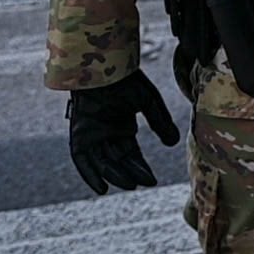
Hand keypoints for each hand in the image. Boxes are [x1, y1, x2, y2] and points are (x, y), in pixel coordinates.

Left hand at [66, 69, 180, 195]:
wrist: (104, 65)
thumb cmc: (127, 79)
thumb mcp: (149, 102)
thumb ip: (160, 122)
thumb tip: (174, 143)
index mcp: (121, 126)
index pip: (131, 154)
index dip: (140, 168)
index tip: (152, 180)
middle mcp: (105, 133)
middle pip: (117, 160)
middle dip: (130, 173)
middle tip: (143, 183)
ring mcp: (91, 134)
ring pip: (102, 162)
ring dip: (115, 175)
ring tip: (130, 185)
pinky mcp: (79, 133)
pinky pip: (82, 159)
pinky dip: (89, 174)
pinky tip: (101, 189)